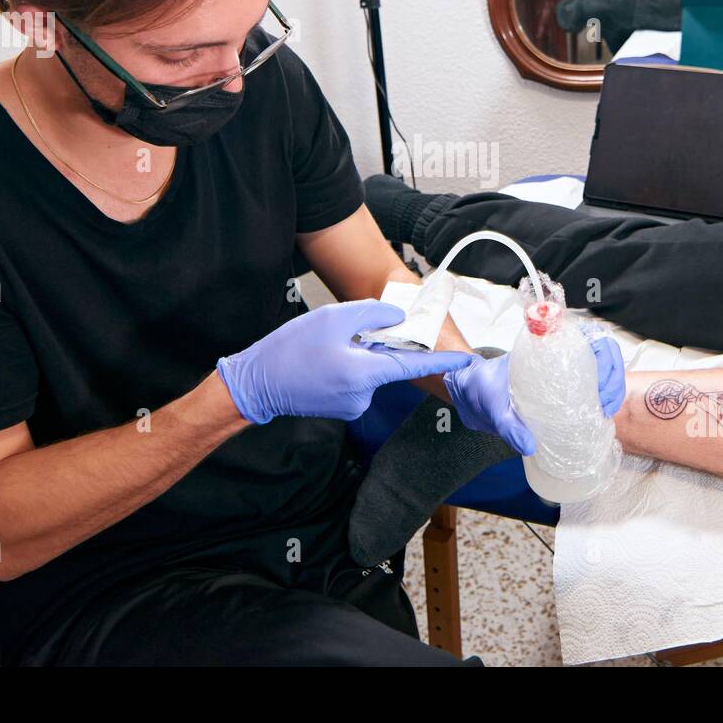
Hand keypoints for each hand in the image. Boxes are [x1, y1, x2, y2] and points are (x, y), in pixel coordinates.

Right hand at [217, 300, 473, 423]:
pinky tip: (323, 362)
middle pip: (387, 363)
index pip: (413, 365)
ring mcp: (353, 405)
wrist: (257, 383)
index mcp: (364, 373)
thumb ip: (372, 314)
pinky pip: (356, 381)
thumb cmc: (290, 350)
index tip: (465, 360)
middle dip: (375, 345)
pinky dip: (347, 368)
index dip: (441, 361)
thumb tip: (398, 317)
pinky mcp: (343, 408)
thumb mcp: (333, 318)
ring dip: (357, 355)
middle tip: (343, 334)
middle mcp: (364, 395)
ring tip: (325, 349)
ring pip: (369, 371)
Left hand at [443, 336, 627, 454]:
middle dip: (613, 378)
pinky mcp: (563, 387)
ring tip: (604, 412)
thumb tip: (529, 446)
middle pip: (604, 354)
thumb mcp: (492, 404)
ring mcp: (563, 370)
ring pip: (603, 369)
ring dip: (612, 388)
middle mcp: (558, 354)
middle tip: (605, 404)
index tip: (601, 380)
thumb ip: (508, 425)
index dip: (605, 354)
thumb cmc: (481, 387)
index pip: (587, 336)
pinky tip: (598, 417)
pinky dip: (602, 398)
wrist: (470, 390)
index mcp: (544, 348)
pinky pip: (592, 386)